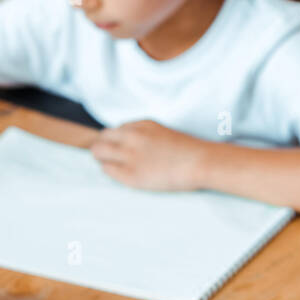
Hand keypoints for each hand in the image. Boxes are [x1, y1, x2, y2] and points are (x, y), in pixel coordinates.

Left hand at [90, 120, 207, 190]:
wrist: (200, 162)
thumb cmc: (187, 151)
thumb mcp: (163, 133)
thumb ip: (144, 135)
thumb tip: (126, 143)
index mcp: (141, 125)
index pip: (115, 130)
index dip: (116, 142)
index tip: (121, 150)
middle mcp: (132, 136)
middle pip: (101, 138)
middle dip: (103, 148)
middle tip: (111, 159)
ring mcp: (130, 155)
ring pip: (98, 152)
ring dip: (103, 158)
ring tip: (114, 166)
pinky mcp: (131, 174)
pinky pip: (107, 169)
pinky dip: (111, 171)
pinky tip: (122, 174)